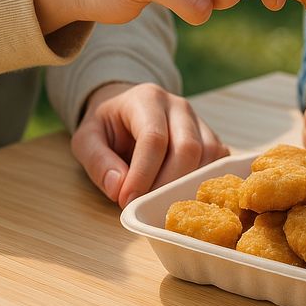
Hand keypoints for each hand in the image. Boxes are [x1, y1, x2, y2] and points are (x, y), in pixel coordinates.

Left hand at [71, 82, 228, 206]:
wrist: (126, 112)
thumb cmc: (108, 127)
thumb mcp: (86, 140)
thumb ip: (97, 162)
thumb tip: (119, 188)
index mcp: (147, 99)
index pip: (154, 137)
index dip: (143, 173)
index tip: (127, 200)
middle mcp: (179, 106)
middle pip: (188, 147)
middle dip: (167, 183)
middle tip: (147, 206)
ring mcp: (199, 121)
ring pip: (208, 155)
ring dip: (187, 186)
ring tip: (162, 203)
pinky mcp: (211, 138)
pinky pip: (219, 161)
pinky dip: (205, 182)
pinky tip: (183, 195)